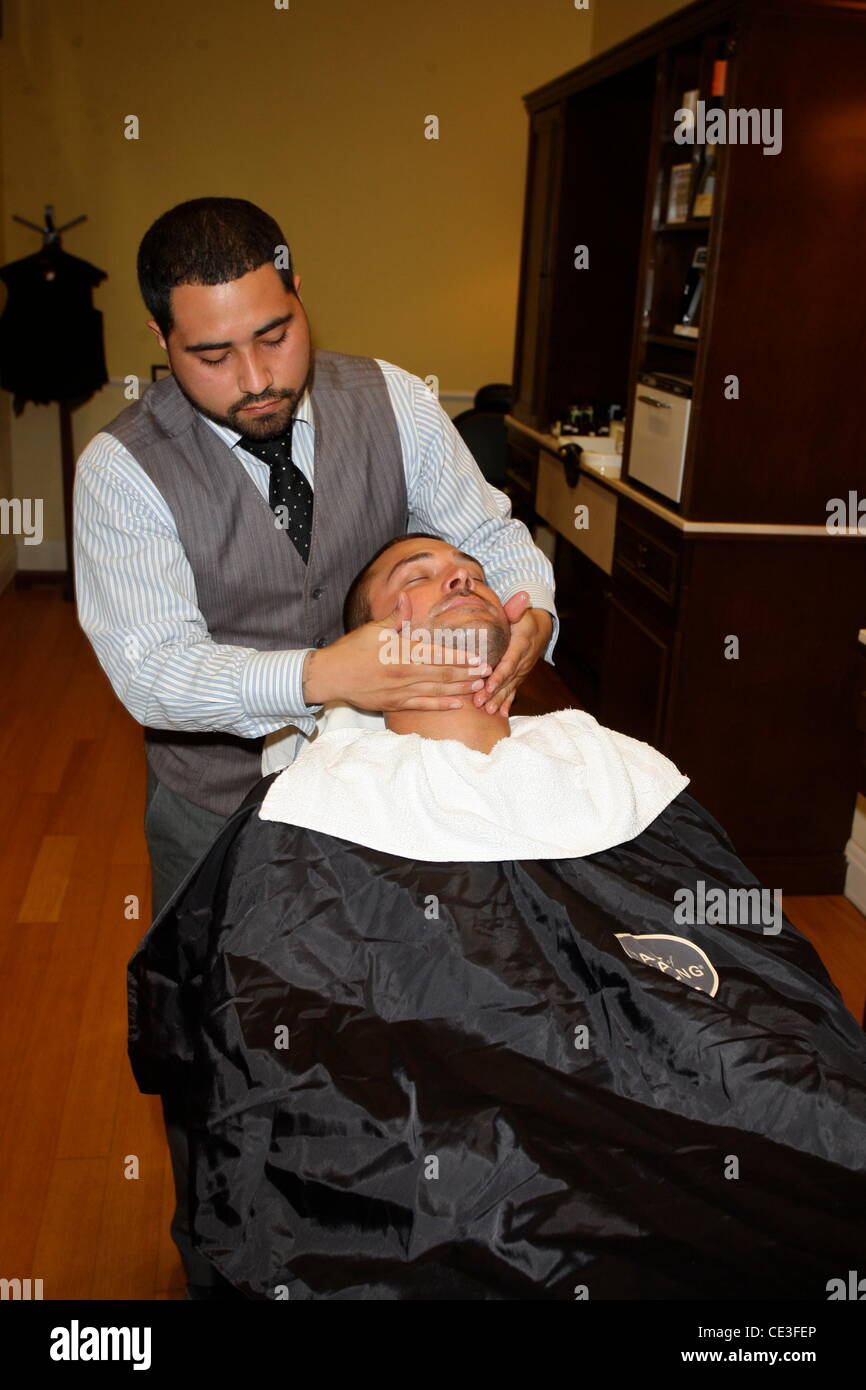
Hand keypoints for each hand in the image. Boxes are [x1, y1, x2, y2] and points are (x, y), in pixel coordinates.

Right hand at [302, 590, 492, 711]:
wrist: (330, 676)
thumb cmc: (351, 650)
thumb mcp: (373, 629)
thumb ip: (395, 616)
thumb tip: (407, 596)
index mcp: (402, 653)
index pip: (438, 656)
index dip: (460, 658)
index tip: (479, 657)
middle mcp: (405, 674)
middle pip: (443, 675)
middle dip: (467, 674)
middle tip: (488, 673)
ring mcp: (400, 692)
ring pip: (437, 692)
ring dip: (460, 689)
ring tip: (479, 687)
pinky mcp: (394, 705)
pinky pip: (422, 706)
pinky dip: (440, 706)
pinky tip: (456, 704)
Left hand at [471, 593, 552, 715]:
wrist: (539, 629)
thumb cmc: (523, 618)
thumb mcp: (519, 611)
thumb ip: (515, 607)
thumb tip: (524, 595)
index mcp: (521, 644)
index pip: (509, 662)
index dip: (499, 674)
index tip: (488, 684)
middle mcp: (523, 660)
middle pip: (507, 679)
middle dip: (493, 693)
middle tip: (479, 704)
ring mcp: (522, 670)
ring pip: (510, 687)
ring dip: (498, 700)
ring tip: (486, 711)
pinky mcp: (520, 676)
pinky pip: (514, 690)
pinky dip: (507, 702)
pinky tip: (500, 714)